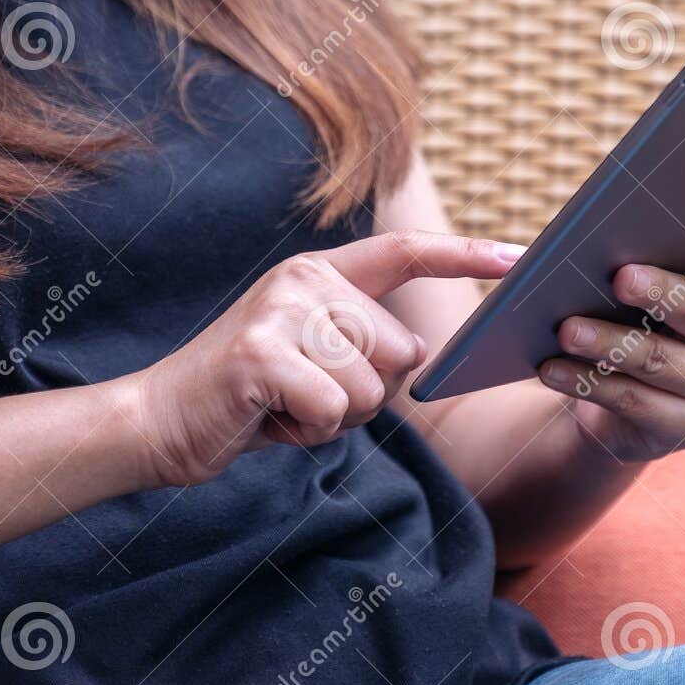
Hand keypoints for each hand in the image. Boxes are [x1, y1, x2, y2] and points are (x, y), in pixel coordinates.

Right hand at [130, 230, 521, 486]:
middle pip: (401, 351)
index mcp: (321, 273)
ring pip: (372, 388)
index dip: (467, 254)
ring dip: (337, 417)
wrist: (161, 420)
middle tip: (307, 394)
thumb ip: (363, 343)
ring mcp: (281, 312)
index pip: (406, 252)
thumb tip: (417, 357)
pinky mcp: (263, 354)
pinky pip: (336, 411)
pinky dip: (309, 432)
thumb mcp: (315, 357)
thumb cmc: (252, 397)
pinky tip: (270, 418)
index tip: (523, 257)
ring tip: (285, 405)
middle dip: (367, 393)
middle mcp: (304, 279)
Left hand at [538, 191, 684, 461]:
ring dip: (608, 342)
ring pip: (660, 360)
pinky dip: (586, 381)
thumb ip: (649, 261)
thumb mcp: (653, 293)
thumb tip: (593, 234)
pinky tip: (550, 367)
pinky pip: (631, 401)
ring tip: (565, 327)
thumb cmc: (641, 325)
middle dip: (661, 293)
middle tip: (620, 276)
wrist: (634, 412)